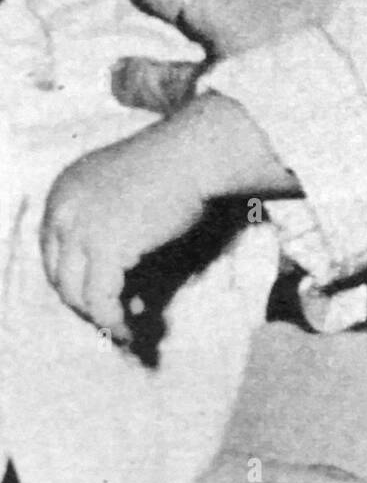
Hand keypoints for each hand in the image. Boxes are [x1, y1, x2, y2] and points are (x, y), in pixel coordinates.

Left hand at [41, 129, 207, 341]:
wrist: (198, 151)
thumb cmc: (177, 168)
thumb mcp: (127, 194)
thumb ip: (109, 227)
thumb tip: (113, 279)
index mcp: (63, 191)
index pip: (53, 251)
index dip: (77, 278)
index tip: (104, 295)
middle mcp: (62, 209)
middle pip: (60, 273)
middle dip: (86, 302)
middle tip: (116, 316)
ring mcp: (79, 228)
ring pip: (75, 293)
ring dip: (99, 317)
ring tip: (126, 330)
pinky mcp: (104, 248)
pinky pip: (99, 300)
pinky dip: (113, 320)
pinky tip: (130, 330)